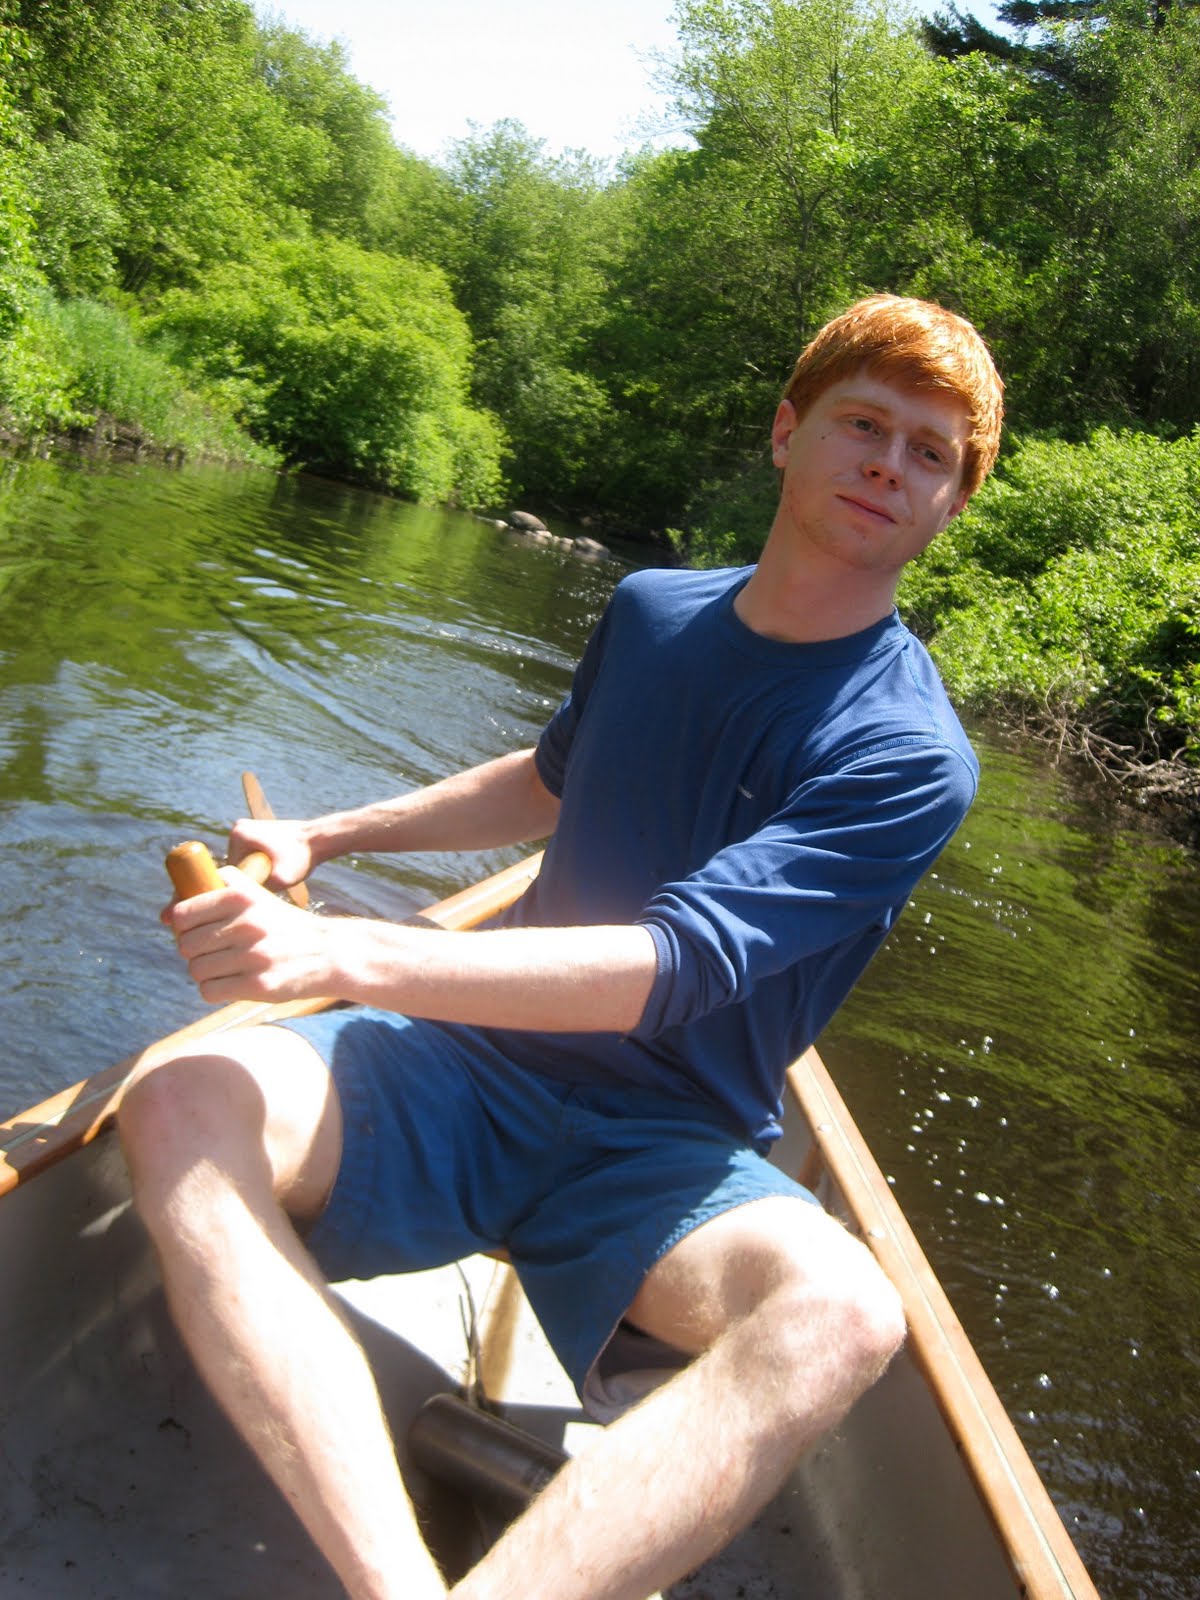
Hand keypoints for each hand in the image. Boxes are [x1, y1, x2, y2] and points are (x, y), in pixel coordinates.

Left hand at [167, 866, 332, 1004]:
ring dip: (205, 972)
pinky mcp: (258, 984)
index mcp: (242, 896)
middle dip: (194, 951)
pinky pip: (209, 991)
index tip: (197, 929)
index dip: (184, 925)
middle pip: (186, 945)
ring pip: (196, 970)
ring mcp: (253, 956)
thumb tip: (166, 915)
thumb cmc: (282, 925)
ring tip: (225, 967)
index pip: (183, 914)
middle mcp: (248, 924)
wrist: (328, 953)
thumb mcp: (256, 895)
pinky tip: (231, 982)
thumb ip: (215, 891)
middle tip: (212, 951)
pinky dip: (214, 990)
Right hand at [227, 816, 316, 889]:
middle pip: (237, 865)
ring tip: (277, 871)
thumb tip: (242, 895)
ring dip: (257, 871)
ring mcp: (246, 828)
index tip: (268, 882)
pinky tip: (277, 865)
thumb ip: (260, 888)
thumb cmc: (302, 858)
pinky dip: (262, 863)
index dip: (247, 883)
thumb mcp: (282, 879)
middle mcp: (238, 828)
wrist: (318, 840)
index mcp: (237, 835)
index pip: (232, 871)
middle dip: (253, 876)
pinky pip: (251, 855)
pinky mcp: (255, 831)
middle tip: (274, 878)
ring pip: (244, 861)